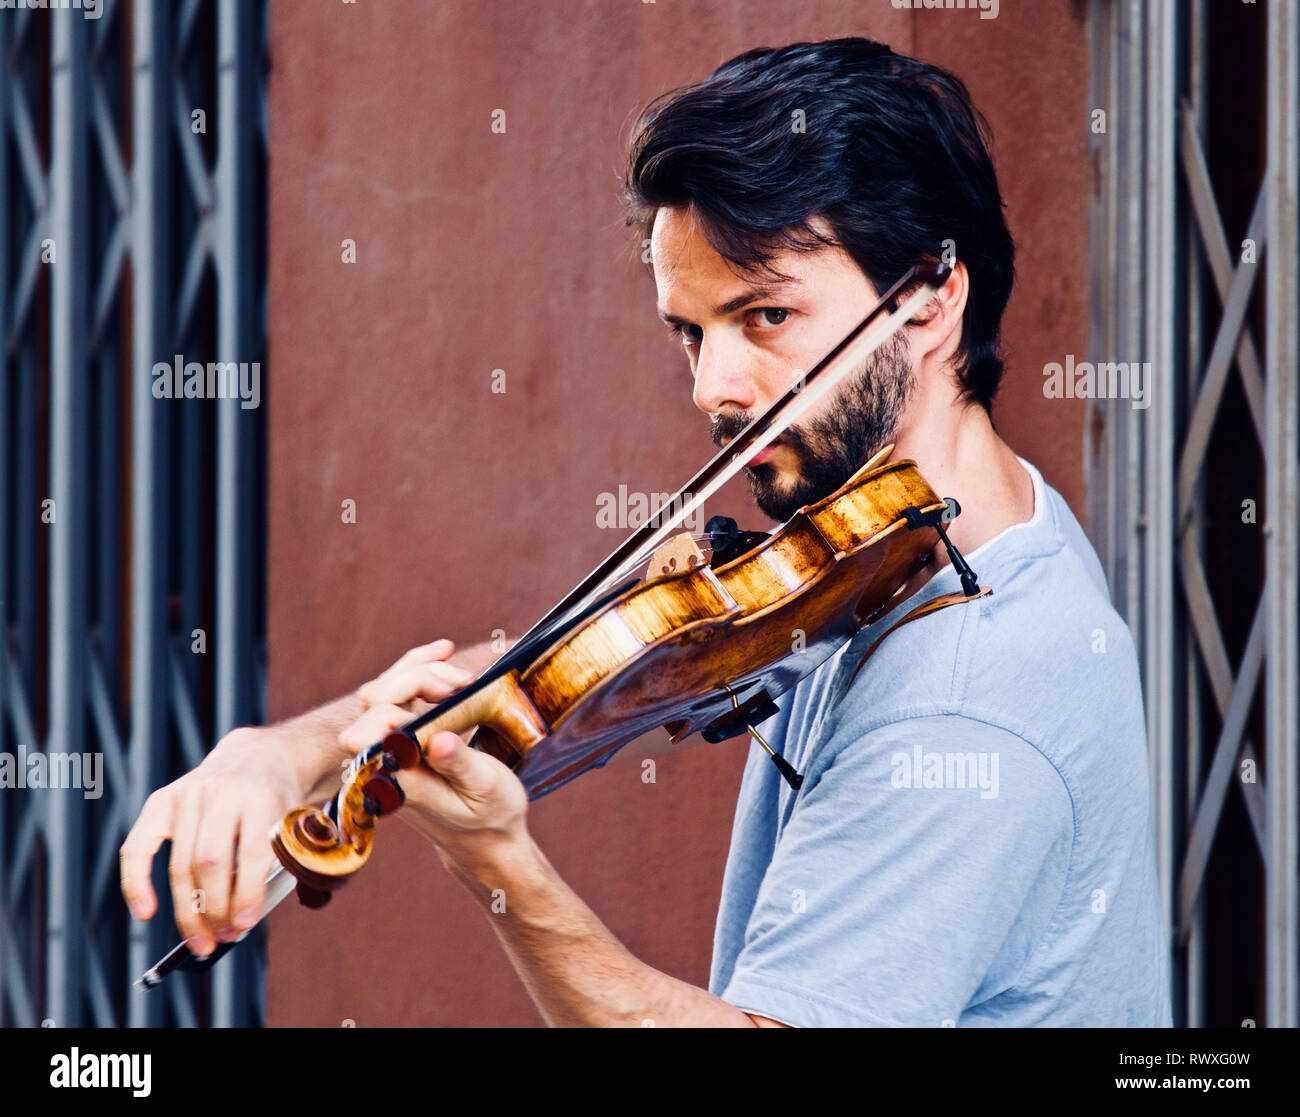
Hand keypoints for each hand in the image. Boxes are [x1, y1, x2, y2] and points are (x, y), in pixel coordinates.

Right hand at [119, 639, 471, 954]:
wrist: (280, 748)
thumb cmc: (332, 764)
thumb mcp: (366, 758)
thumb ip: (396, 734)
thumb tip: (441, 665)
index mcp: (270, 785)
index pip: (253, 847)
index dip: (247, 889)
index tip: (249, 921)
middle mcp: (226, 786)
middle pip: (211, 861)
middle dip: (217, 906)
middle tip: (225, 939)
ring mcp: (194, 791)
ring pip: (181, 861)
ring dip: (188, 908)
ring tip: (203, 942)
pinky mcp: (170, 798)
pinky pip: (142, 842)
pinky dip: (138, 879)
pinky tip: (148, 912)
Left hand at [340, 655, 530, 872]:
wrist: (486, 837)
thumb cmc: (489, 817)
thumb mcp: (486, 790)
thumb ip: (460, 766)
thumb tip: (439, 741)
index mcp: (397, 778)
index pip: (372, 726)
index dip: (405, 699)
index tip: (453, 695)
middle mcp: (385, 761)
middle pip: (374, 698)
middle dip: (417, 678)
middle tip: (463, 683)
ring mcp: (391, 749)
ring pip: (383, 690)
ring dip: (421, 671)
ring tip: (462, 675)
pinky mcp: (403, 738)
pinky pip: (399, 694)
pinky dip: (420, 668)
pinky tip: (444, 653)